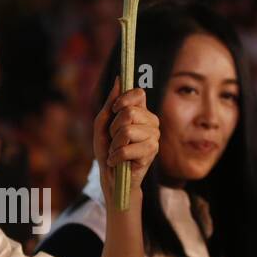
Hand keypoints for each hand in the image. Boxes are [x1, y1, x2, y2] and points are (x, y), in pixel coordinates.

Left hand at [93, 78, 160, 199]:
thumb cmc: (107, 150)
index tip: (114, 110)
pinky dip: (116, 156)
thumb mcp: (102, 125)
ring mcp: (154, 137)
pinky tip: (116, 161)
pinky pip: (127, 149)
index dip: (123, 99)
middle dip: (114, 128)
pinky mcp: (152, 152)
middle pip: (129, 112)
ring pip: (127, 131)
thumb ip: (110, 104)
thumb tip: (119, 79)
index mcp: (141, 112)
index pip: (139, 93)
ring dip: (114, 144)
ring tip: (116, 152)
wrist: (111, 177)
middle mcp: (151, 122)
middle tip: (114, 140)